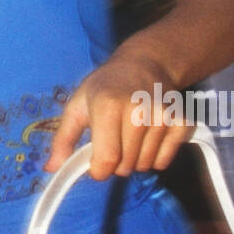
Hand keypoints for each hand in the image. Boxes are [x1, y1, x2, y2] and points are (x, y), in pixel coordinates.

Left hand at [45, 55, 189, 180]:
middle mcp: (138, 111)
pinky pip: (163, 162)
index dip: (98, 170)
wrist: (145, 63)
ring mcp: (163, 117)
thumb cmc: (105, 86)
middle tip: (113, 139)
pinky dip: (154, 156)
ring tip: (130, 134)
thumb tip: (52, 168)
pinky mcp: (181, 123)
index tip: (95, 161)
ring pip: (144, 166)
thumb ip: (63, 139)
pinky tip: (148, 135)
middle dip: (115, 162)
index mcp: (108, 105)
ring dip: (134, 159)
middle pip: (125, 167)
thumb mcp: (77, 105)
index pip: (106, 159)